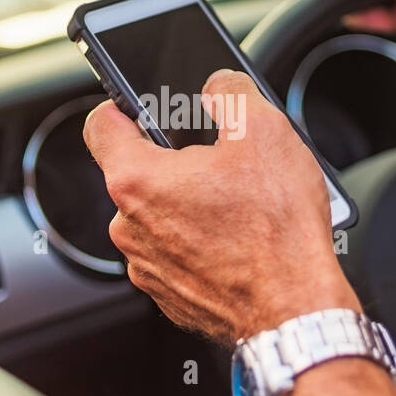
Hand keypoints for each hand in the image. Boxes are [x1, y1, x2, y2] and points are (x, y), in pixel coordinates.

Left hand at [82, 69, 359, 346]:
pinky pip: (176, 254)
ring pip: (159, 216)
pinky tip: (240, 238)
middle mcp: (129, 228)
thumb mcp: (264, 130)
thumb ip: (230, 91)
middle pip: (138, 173)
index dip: (122, 105)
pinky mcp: (170, 296)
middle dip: (175, 161)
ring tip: (240, 204)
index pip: (100, 125)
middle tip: (221, 161)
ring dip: (191, 204)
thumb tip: (220, 84)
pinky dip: (201, 242)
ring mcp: (147, 267)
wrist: (295, 311)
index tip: (141, 105)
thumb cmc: (277, 231)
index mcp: (135, 180)